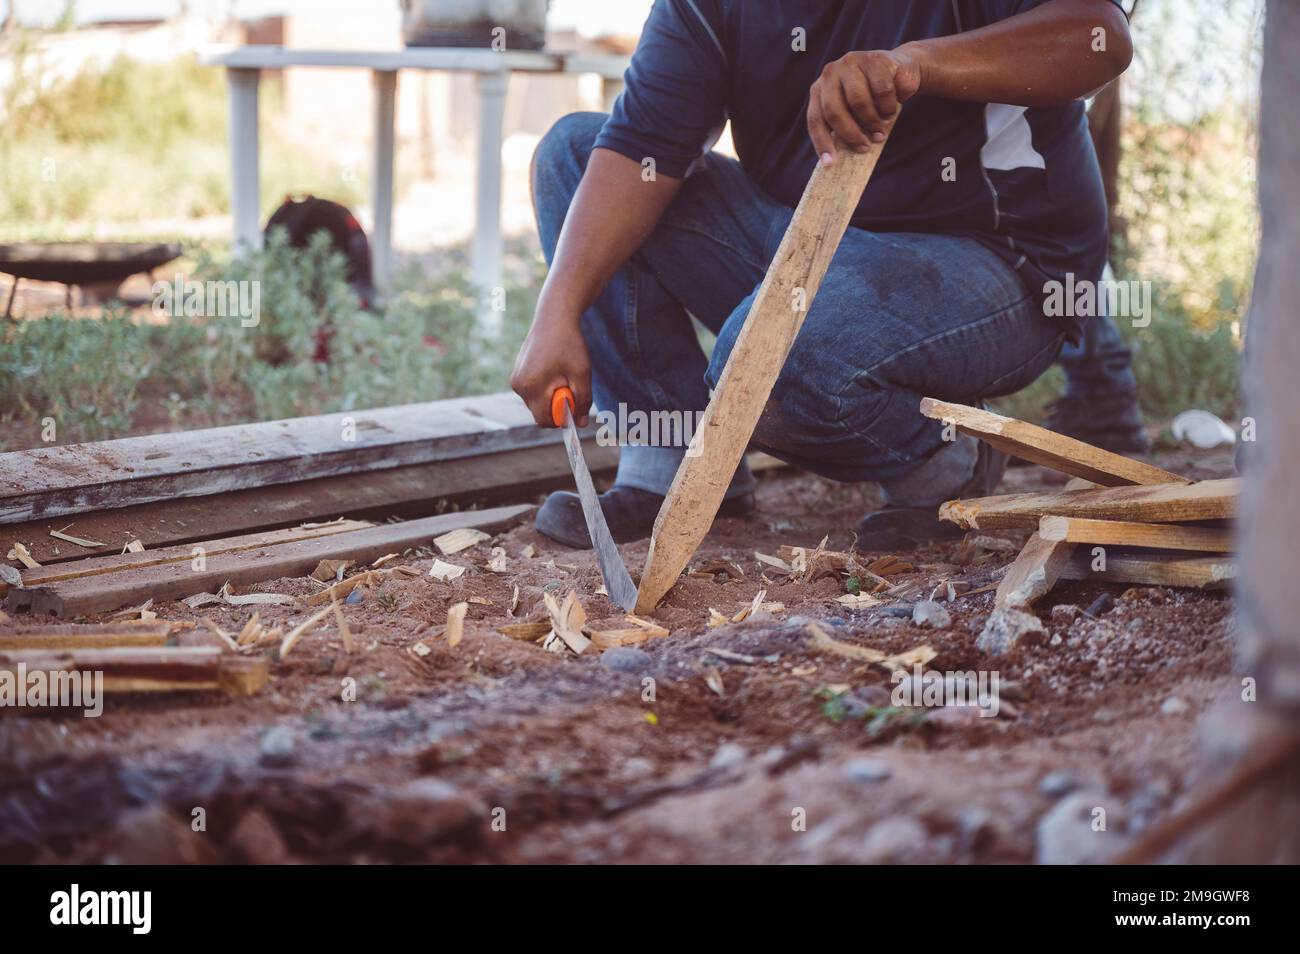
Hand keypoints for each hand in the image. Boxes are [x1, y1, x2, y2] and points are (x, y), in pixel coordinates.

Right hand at [510, 308, 591, 427]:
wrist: (553, 318)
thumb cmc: (569, 345)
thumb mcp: (582, 374)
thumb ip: (582, 401)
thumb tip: (581, 424)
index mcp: (532, 386)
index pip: (544, 420)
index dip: (562, 419)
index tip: (574, 404)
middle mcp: (519, 385)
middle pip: (540, 412)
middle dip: (557, 405)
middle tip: (569, 383)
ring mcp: (515, 380)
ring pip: (537, 403)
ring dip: (551, 396)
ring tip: (561, 373)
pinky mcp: (516, 375)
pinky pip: (532, 392)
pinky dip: (545, 388)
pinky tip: (552, 369)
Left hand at [807, 47, 921, 160]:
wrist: (901, 69)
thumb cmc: (873, 98)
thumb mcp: (853, 113)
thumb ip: (844, 127)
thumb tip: (837, 161)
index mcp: (820, 89)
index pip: (815, 119)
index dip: (822, 142)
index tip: (830, 164)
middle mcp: (831, 73)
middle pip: (834, 111)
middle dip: (850, 134)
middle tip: (865, 147)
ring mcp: (852, 63)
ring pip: (859, 102)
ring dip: (873, 121)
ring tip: (881, 129)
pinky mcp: (875, 59)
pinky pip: (882, 92)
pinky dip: (889, 106)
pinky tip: (892, 107)